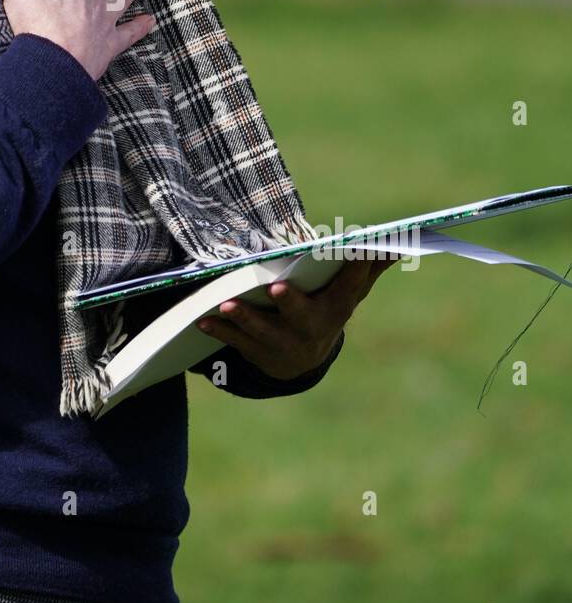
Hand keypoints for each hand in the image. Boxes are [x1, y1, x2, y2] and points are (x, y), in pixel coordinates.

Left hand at [196, 253, 399, 380]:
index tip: (357, 248)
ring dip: (246, 318)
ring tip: (227, 303)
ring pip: (263, 331)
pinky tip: (203, 321)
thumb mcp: (350, 292)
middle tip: (277, 287)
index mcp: (337, 308)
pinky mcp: (257, 352)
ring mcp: (283, 344)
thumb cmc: (328, 309)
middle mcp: (312, 329)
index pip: (349, 287)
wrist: (302, 361)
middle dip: (291, 302)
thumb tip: (399, 241)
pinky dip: (220, 330)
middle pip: (302, 315)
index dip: (354, 270)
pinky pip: (236, 342)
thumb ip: (370, 267)